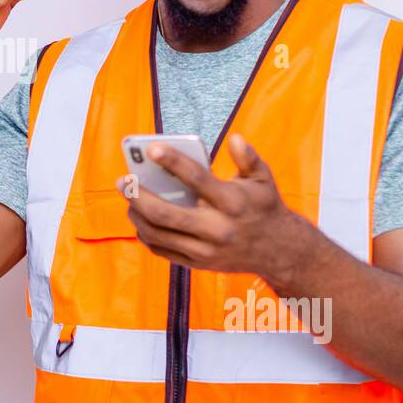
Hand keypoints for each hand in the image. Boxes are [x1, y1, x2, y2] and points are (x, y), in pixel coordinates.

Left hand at [115, 134, 309, 282]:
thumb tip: (234, 139)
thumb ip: (248, 158)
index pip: (198, 179)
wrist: (279, 251)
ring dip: (136, 215)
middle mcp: (217, 229)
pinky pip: (163, 251)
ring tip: (128, 198)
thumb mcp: (263, 179)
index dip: (173, 162)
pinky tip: (139, 219)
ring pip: (159, 234)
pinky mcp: (198, 264)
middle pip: (166, 214)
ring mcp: (206, 250)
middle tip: (124, 181)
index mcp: (232, 203)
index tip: (152, 148)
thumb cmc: (264, 206)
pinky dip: (146, 235)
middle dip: (139, 196)